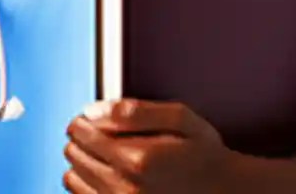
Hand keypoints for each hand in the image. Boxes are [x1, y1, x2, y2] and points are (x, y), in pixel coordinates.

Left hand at [63, 99, 234, 192]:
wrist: (224, 192)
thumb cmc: (203, 154)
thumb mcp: (179, 118)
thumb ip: (133, 110)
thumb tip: (92, 111)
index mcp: (137, 158)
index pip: (82, 131)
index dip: (83, 120)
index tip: (93, 119)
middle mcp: (125, 188)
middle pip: (74, 153)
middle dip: (81, 139)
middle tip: (99, 135)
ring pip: (72, 177)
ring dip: (80, 162)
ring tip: (102, 155)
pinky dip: (84, 184)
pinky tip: (102, 174)